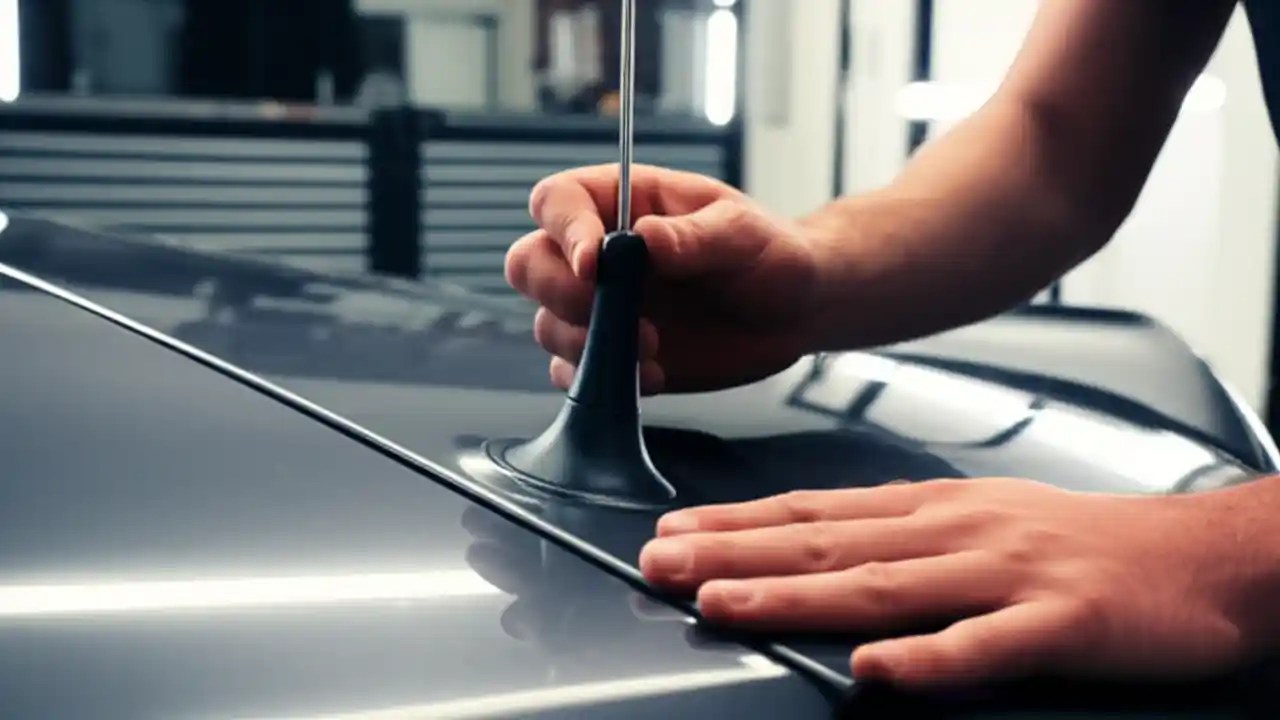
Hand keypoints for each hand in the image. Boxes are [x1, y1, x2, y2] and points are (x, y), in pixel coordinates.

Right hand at [505, 164, 828, 393]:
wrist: (795, 311)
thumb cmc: (770, 254)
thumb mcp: (743, 234)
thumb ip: (694, 237)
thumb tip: (645, 239)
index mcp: (623, 203)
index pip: (558, 201)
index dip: (564, 230)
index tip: (594, 265)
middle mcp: (600, 253)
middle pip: (529, 264)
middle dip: (560, 293)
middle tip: (614, 313)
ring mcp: (601, 307)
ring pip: (546, 323)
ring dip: (586, 343)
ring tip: (652, 348)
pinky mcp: (611, 355)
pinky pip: (570, 371)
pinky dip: (599, 379)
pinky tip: (651, 374)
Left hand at [638, 477, 1274, 690]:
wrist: (1201, 555)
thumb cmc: (1077, 541)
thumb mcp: (976, 520)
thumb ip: (900, 536)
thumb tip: (817, 550)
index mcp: (931, 509)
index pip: (813, 514)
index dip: (737, 524)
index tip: (671, 531)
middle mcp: (954, 532)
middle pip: (825, 546)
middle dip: (734, 554)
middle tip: (658, 563)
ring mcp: (1005, 574)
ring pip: (883, 587)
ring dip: (794, 598)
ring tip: (721, 606)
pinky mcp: (1062, 624)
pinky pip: (987, 647)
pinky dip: (929, 660)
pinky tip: (874, 673)